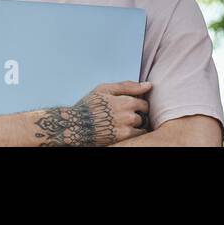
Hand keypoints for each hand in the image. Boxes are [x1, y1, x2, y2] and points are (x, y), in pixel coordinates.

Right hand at [33, 81, 151, 146]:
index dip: (138, 104)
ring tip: (122, 124)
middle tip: (126, 116)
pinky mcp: (122, 139)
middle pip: (143, 115)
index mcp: (126, 101)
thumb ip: (127, 86)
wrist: (74, 126)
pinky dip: (133, 133)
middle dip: (138, 114)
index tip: (131, 106)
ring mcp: (126, 129)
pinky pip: (137, 136)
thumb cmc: (88, 106)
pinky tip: (122, 130)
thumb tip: (149, 85)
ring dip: (136, 124)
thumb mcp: (104, 89)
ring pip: (141, 126)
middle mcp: (129, 116)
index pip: (144, 102)